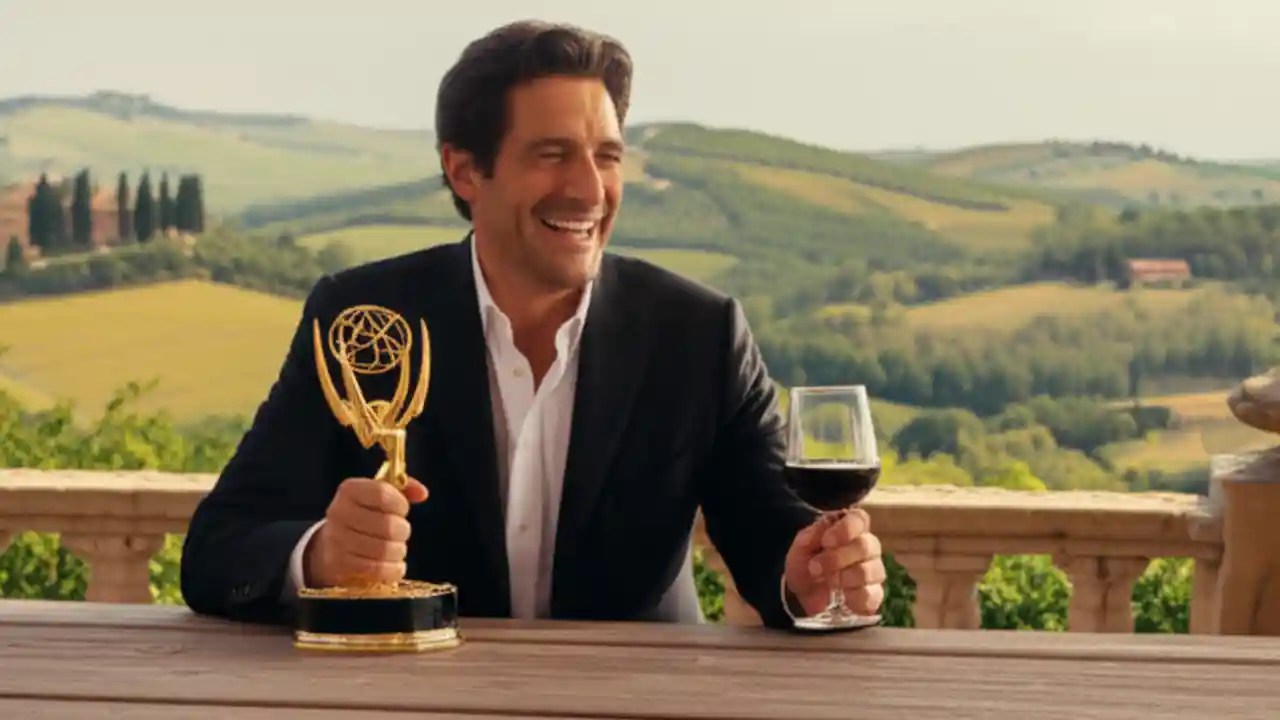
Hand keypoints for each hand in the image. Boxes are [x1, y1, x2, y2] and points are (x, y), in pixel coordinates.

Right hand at [304, 476, 428, 587]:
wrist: (330, 545)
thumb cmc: (363, 516)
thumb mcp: (378, 496)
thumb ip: (403, 489)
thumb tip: (422, 493)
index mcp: (350, 490)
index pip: (382, 493)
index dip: (400, 503)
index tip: (401, 510)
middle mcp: (339, 513)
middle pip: (388, 525)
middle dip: (402, 531)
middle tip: (400, 533)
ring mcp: (337, 540)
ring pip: (384, 549)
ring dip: (398, 551)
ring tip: (396, 549)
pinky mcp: (340, 565)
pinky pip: (377, 569)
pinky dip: (393, 569)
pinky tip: (394, 565)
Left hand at [783, 508, 885, 616]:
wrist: (802, 595)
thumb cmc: (805, 565)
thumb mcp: (800, 548)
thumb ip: (811, 535)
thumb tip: (827, 523)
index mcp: (850, 529)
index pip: (860, 519)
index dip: (845, 529)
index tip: (826, 541)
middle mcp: (867, 547)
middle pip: (866, 546)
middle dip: (837, 558)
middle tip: (815, 567)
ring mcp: (873, 571)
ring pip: (870, 571)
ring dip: (843, 577)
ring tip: (827, 581)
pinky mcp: (874, 595)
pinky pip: (871, 595)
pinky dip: (852, 597)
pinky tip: (840, 596)